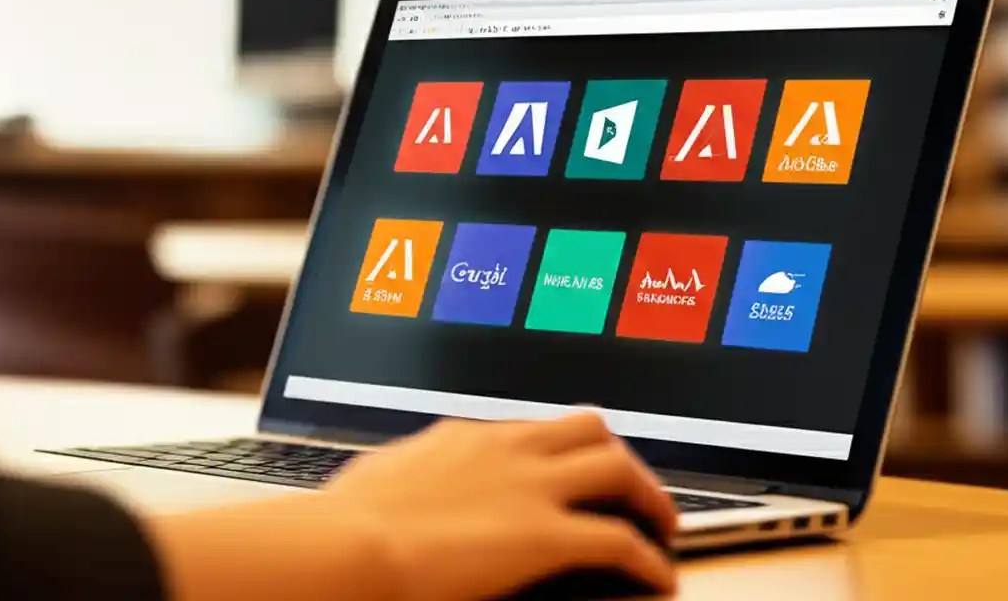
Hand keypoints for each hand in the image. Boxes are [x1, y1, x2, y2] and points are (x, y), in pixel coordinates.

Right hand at [154, 414, 676, 600]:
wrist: (349, 547)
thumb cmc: (346, 523)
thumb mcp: (382, 480)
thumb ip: (411, 475)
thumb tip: (403, 482)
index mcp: (464, 436)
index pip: (533, 429)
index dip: (560, 451)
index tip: (569, 471)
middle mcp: (505, 449)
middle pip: (589, 429)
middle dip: (618, 457)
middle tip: (632, 488)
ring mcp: (530, 488)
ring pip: (618, 467)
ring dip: (648, 496)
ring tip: (660, 527)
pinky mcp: (546, 535)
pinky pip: (620, 541)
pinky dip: (648, 560)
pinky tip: (657, 578)